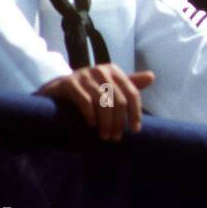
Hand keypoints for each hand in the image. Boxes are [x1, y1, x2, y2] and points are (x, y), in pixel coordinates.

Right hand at [36, 65, 154, 141]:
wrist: (54, 91)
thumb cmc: (87, 91)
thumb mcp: (109, 87)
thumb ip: (129, 84)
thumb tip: (152, 76)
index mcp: (113, 70)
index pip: (132, 93)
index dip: (135, 113)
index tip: (135, 130)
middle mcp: (100, 70)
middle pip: (118, 100)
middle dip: (118, 122)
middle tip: (115, 137)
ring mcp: (83, 75)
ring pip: (103, 102)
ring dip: (105, 123)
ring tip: (104, 136)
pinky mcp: (68, 83)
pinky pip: (85, 101)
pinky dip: (90, 115)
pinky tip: (91, 126)